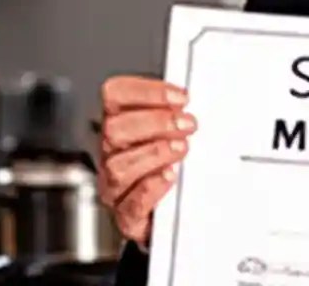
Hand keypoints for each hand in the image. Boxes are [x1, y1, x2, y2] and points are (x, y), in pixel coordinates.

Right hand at [97, 75, 195, 249]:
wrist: (169, 212)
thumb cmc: (170, 164)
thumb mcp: (173, 131)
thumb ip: (177, 113)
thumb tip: (197, 101)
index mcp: (119, 124)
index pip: (115, 95)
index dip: (147, 92)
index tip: (180, 97)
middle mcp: (112, 153)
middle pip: (115, 129)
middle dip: (156, 122)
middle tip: (187, 124)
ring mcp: (116, 186)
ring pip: (118, 167)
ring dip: (155, 153)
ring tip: (181, 148)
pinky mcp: (129, 216)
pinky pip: (131, 204)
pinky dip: (151, 188)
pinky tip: (169, 176)